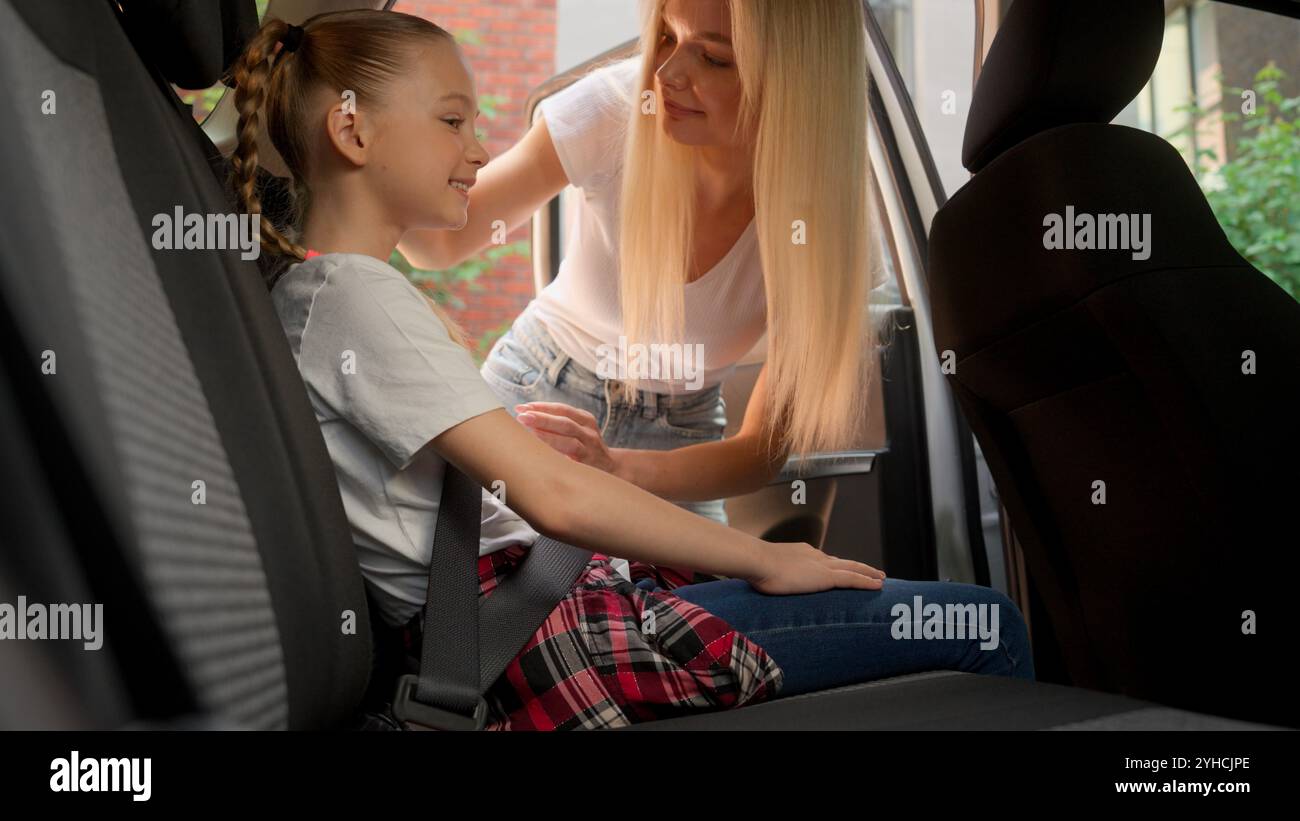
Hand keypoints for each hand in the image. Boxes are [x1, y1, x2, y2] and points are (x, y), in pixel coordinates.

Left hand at [515, 402, 617, 473]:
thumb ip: (559, 426)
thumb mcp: (579, 431)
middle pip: (564, 421)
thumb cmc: (586, 448)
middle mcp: (589, 431)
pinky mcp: (589, 463)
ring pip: (568, 439)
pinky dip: (556, 453)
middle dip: (542, 417)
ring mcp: (590, 448)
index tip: (522, 407)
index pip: (562, 409)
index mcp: (585, 419)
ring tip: (528, 430)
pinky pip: (571, 457)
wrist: (612, 467)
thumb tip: (526, 421)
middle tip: (522, 415)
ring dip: (547, 434)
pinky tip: (542, 452)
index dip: (542, 407)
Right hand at [747, 541, 885, 595]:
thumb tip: (762, 583)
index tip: (842, 568)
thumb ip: (769, 575)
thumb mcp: (764, 571)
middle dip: (858, 567)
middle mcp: (814, 556)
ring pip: (853, 568)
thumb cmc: (754, 567)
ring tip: (880, 578)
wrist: (757, 560)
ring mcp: (821, 565)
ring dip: (868, 573)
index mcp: (800, 553)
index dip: (836, 565)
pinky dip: (867, 581)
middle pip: (842, 561)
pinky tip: (878, 585)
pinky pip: (853, 578)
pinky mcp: (827, 576)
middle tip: (872, 571)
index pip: (823, 560)